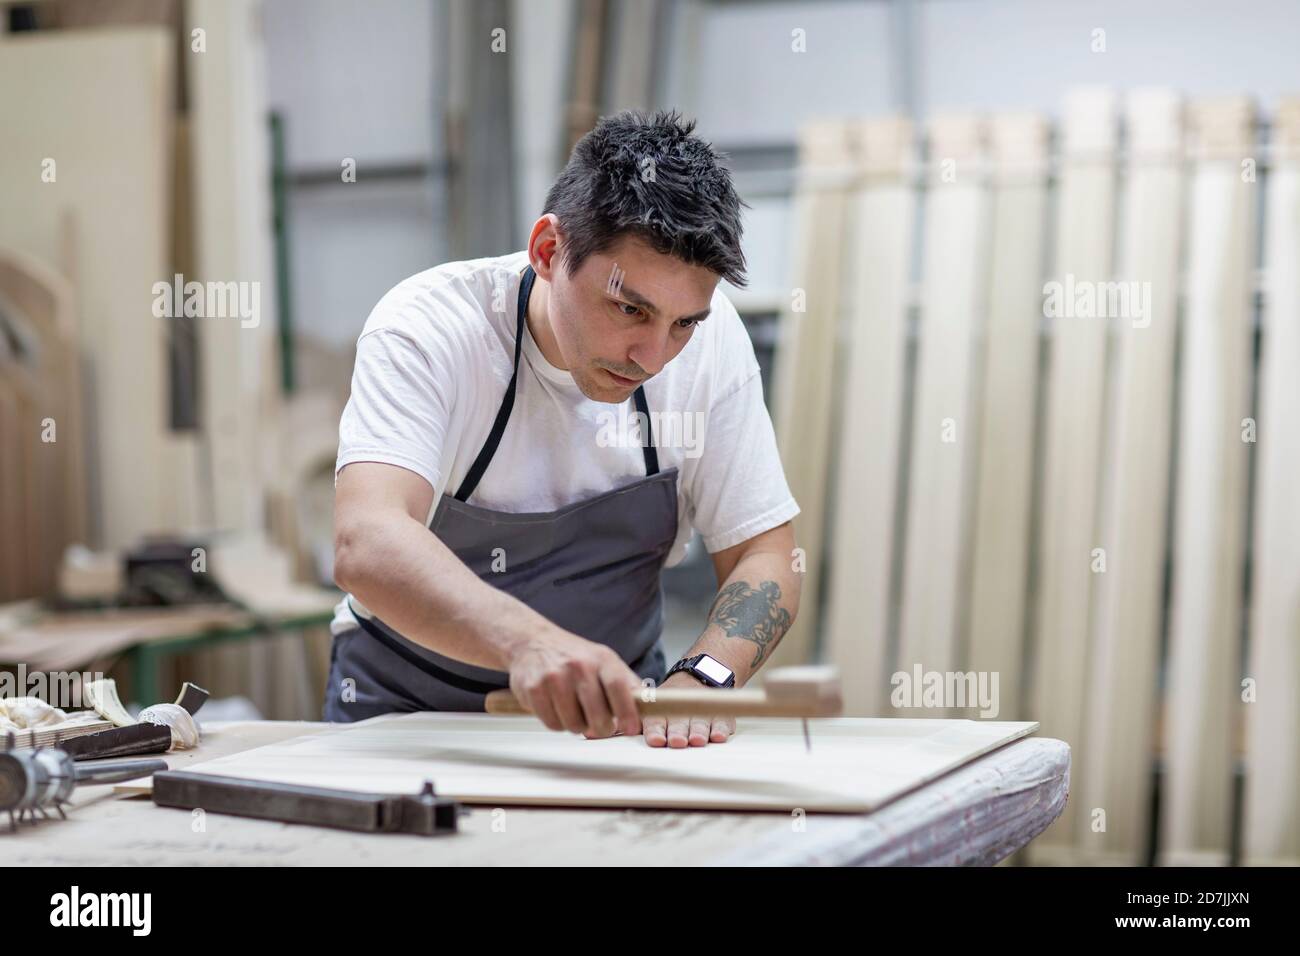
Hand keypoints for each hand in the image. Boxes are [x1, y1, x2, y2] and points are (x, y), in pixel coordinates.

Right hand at [507, 628, 642, 737]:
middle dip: (602, 728)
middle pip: (597, 715)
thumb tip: (652, 704)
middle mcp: (578, 665)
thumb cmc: (574, 656)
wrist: (533, 641)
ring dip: (577, 725)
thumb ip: (627, 683)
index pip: (619, 687)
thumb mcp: (604, 660)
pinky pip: (552, 724)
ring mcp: (554, 677)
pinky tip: (557, 707)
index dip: (627, 712)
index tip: (631, 728)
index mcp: (601, 659)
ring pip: (574, 724)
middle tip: (601, 726)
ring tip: (575, 710)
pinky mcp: (533, 689)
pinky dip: (557, 723)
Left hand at [639, 673, 735, 747]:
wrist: (701, 674)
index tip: (656, 740)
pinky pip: (721, 721)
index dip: (656, 731)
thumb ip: (641, 722)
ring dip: (698, 731)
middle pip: (679, 723)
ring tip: (696, 740)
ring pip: (700, 722)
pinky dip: (720, 729)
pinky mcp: (720, 714)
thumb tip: (612, 733)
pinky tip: (718, 736)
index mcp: (663, 710)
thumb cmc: (674, 700)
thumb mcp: (655, 705)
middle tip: (676, 742)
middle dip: (677, 733)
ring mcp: (702, 712)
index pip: (656, 721)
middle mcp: (682, 711)